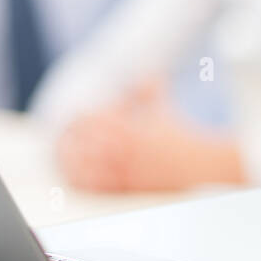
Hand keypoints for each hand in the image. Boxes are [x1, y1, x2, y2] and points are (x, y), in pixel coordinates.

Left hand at [55, 77, 241, 191]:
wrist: (199, 165)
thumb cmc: (181, 136)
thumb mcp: (165, 109)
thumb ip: (150, 91)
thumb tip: (147, 73)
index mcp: (132, 128)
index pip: (95, 121)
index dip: (79, 119)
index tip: (71, 118)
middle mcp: (126, 151)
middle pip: (85, 145)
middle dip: (71, 140)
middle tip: (61, 136)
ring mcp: (126, 171)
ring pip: (87, 168)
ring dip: (71, 161)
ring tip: (62, 156)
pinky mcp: (128, 188)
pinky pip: (99, 187)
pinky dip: (83, 181)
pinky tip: (74, 176)